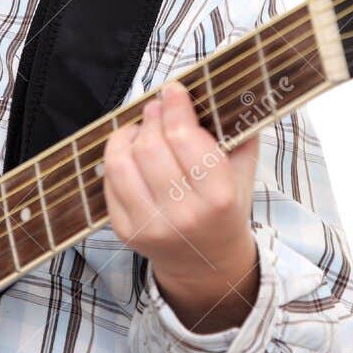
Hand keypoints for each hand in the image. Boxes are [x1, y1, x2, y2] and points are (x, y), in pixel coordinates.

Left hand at [101, 79, 261, 330]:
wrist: (207, 264)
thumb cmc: (226, 209)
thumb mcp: (243, 173)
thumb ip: (239, 133)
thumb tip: (230, 89)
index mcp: (218, 198)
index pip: (186, 139)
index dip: (175, 107)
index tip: (172, 88)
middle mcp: (183, 215)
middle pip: (150, 147)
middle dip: (151, 117)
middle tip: (156, 108)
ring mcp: (150, 226)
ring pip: (121, 163)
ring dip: (128, 135)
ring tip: (140, 129)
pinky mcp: (126, 232)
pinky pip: (109, 183)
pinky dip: (116, 158)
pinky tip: (129, 152)